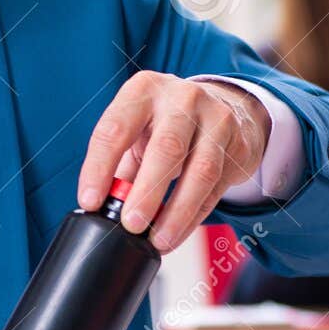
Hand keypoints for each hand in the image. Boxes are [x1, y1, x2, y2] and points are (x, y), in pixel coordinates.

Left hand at [77, 73, 271, 252]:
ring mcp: (216, 119)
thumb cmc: (166, 123)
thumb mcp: (138, 130)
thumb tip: (102, 209)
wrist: (224, 106)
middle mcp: (183, 98)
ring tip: (157, 240)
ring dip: (176, 212)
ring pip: (200, 170)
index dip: (99, 167)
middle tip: (131, 225)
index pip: (116, 128)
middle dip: (146, 192)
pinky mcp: (238, 145)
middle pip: (166, 148)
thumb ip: (120, 166)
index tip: (90, 202)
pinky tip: (175, 234)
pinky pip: (215, 188)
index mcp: (144, 89)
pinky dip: (193, 217)